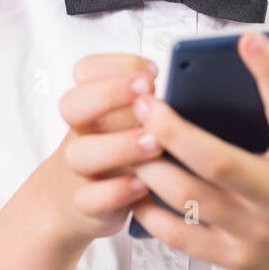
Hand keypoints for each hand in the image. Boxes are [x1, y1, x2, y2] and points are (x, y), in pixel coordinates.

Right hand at [42, 53, 164, 244]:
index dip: (116, 65)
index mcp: (93, 104)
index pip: (86, 70)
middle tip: (148, 93)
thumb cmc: (116, 152)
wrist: (74, 200)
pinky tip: (143, 186)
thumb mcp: (129, 122)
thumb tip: (195, 90)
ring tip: (155, 143)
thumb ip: (151, 104)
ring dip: (119, 145)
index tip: (152, 71)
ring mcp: (79, 168)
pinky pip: (89, 198)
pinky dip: (116, 192)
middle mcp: (81, 132)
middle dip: (110, 93)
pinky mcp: (84, 204)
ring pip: (80, 154)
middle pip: (73, 104)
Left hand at [129, 31, 268, 269]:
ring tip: (130, 139)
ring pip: (189, 198)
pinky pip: (182, 236)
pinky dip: (152, 213)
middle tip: (144, 101)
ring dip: (152, 167)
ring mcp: (255, 232)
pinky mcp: (236, 259)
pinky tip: (137, 186)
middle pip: (216, 161)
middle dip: (172, 129)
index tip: (248, 39)